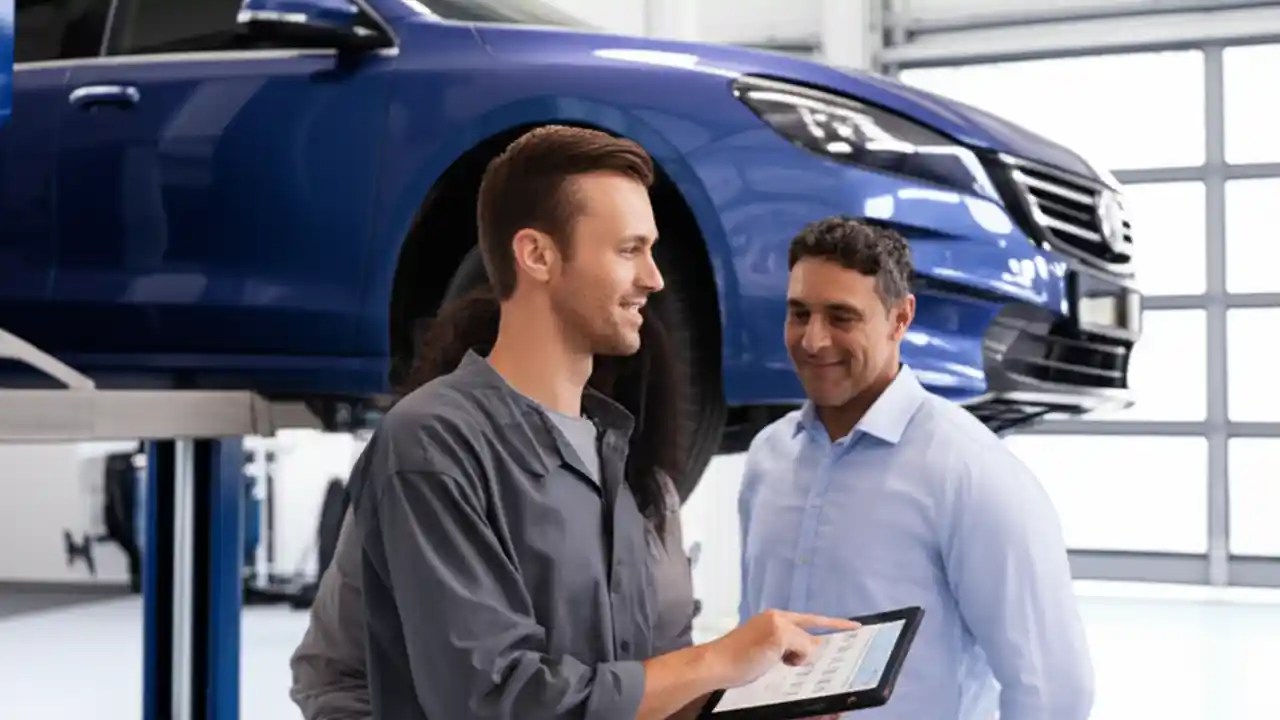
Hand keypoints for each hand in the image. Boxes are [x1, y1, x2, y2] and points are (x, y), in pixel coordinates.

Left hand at [702, 609, 859, 687]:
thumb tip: (807, 651)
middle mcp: (774, 627)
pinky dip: (793, 671)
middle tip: (831, 663)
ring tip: (807, 674)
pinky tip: (792, 677)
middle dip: (819, 650)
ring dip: (805, 664)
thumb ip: (800, 640)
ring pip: (797, 653)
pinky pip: (786, 664)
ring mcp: (767, 643)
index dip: (836, 625)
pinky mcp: (760, 659)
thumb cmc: (743, 652)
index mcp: (780, 619)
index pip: (815, 620)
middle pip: (808, 638)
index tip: (856, 628)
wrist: (714, 669)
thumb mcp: (778, 637)